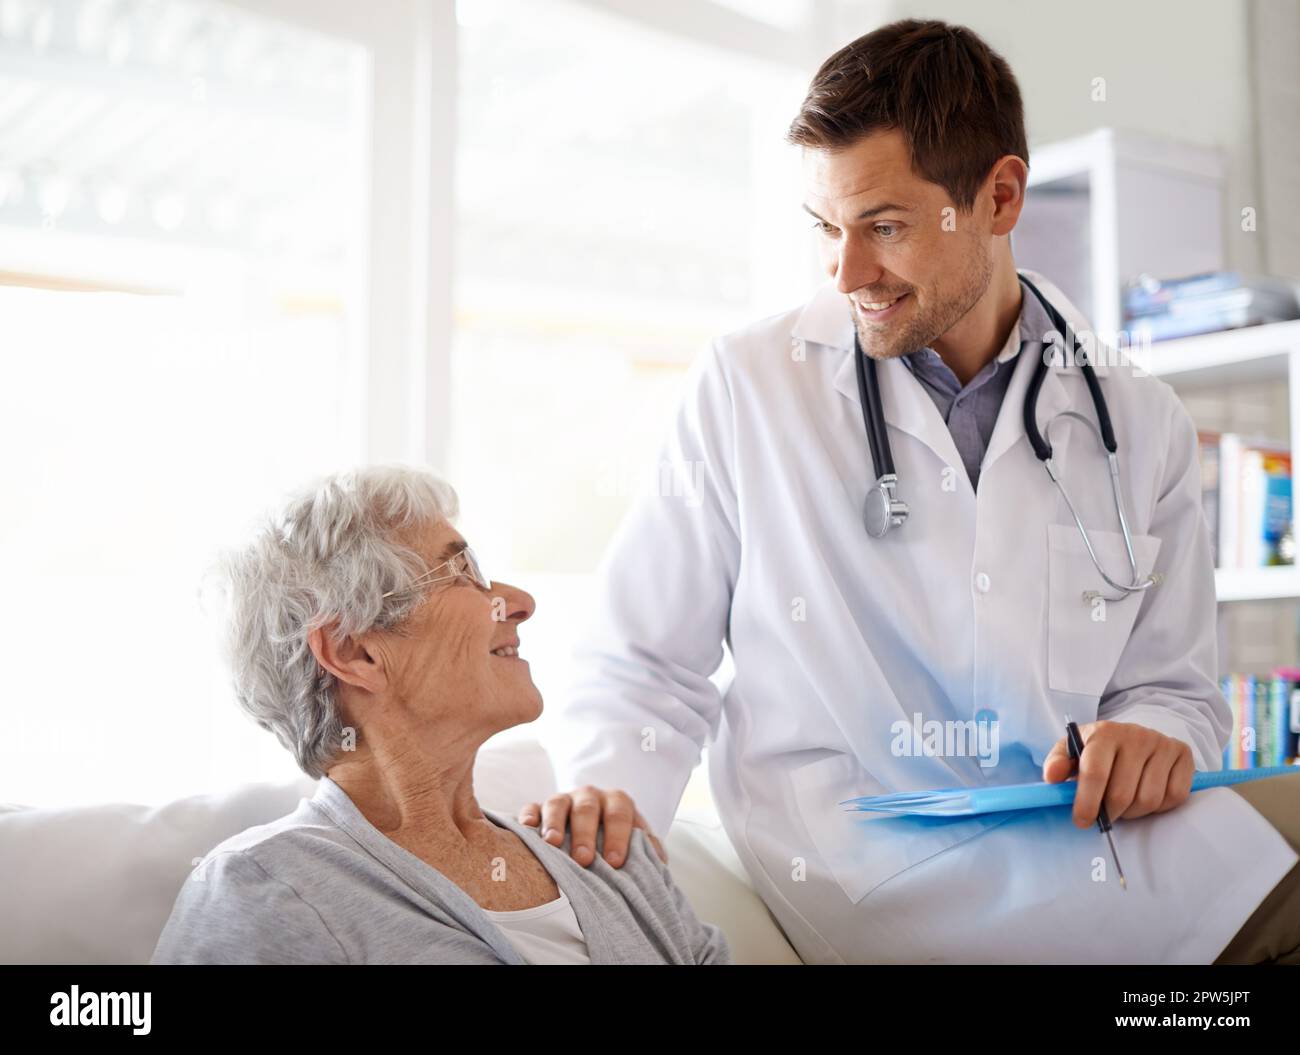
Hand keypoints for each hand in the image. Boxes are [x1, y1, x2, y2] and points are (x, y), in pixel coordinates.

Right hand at [518, 786, 667, 867]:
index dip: (618, 836)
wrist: (597, 831)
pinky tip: (526, 829)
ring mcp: (564, 800)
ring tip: (551, 843)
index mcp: (617, 802)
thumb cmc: (618, 842)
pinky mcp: (541, 808)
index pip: (619, 814)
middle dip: (585, 834)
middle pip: (587, 809)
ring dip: (554, 822)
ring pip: (557, 803)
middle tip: (584, 859)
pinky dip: (529, 816)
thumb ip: (648, 850)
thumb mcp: (637, 843)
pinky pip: (532, 807)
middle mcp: (590, 796)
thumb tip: (657, 862)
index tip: (615, 862)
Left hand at [1043, 719, 1194, 827]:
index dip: (1086, 802)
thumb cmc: (1097, 749)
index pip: (1095, 773)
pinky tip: (1145, 796)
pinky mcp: (1183, 754)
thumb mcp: (1072, 750)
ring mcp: (1162, 744)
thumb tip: (1052, 776)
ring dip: (1134, 813)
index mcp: (1104, 733)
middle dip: (1110, 813)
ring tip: (1123, 805)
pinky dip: (1159, 807)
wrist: (1133, 735)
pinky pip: (1174, 796)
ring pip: (1149, 799)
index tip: (1081, 821)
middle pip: (1122, 793)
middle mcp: (1136, 735)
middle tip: (1104, 815)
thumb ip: (1058, 762)